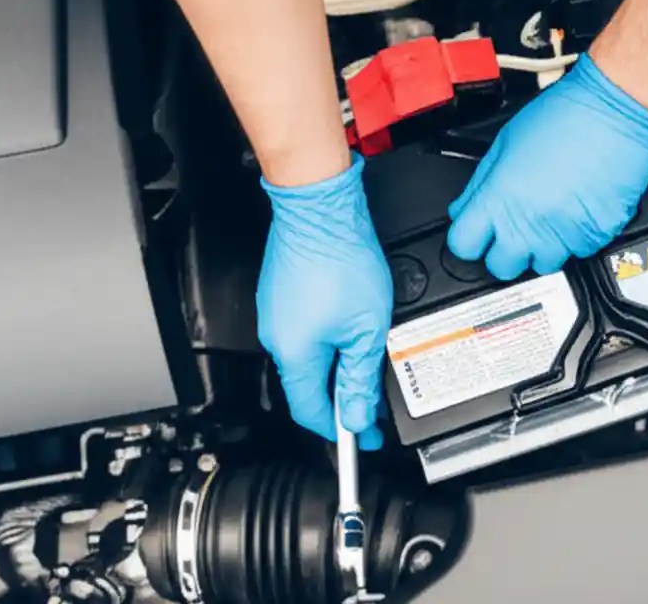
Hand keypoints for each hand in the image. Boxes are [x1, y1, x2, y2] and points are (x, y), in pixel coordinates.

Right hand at [256, 154, 390, 448]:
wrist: (320, 208)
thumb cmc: (341, 257)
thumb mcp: (366, 328)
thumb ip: (361, 377)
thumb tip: (359, 416)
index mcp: (294, 355)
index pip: (312, 411)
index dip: (340, 431)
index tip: (365, 439)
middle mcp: (276, 338)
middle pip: (308, 386)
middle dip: (341, 399)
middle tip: (372, 405)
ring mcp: (275, 316)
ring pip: (307, 358)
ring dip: (335, 367)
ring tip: (365, 361)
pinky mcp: (281, 296)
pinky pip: (303, 332)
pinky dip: (326, 341)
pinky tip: (348, 330)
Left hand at [447, 54, 647, 279]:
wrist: (615, 110)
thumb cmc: (564, 116)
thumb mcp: (504, 142)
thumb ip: (480, 183)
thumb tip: (466, 207)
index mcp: (500, 199)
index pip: (464, 245)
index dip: (469, 239)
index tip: (476, 232)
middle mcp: (530, 224)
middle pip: (501, 268)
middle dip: (504, 251)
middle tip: (513, 230)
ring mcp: (565, 234)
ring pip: (543, 264)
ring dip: (543, 245)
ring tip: (550, 214)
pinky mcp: (597, 235)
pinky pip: (579, 250)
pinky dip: (576, 236)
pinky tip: (575, 208)